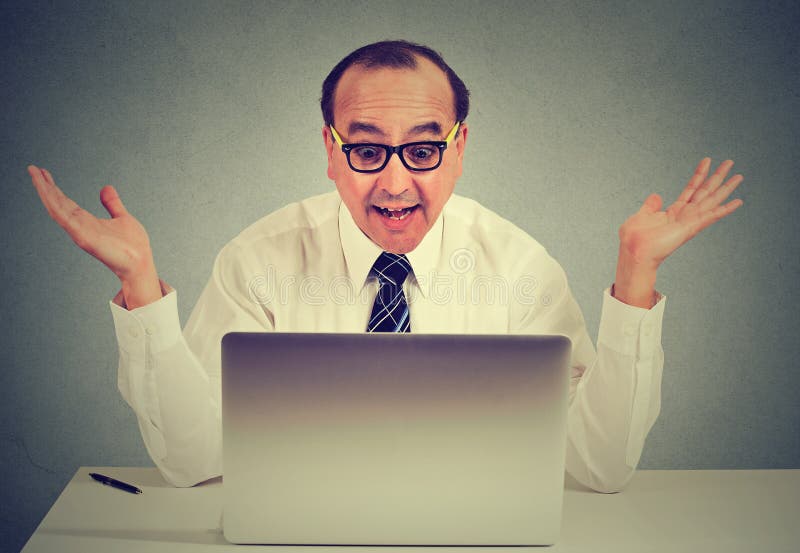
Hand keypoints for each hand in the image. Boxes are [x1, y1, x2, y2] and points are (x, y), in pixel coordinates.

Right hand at [28, 165, 161, 307]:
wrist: (140, 264)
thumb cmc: (133, 247)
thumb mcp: (122, 218)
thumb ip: (112, 204)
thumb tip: (106, 188)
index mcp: (87, 221)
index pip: (65, 202)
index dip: (54, 188)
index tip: (44, 173)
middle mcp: (79, 226)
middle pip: (56, 203)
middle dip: (44, 186)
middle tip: (32, 168)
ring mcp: (79, 232)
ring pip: (56, 208)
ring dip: (45, 191)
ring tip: (34, 174)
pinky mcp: (83, 237)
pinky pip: (64, 218)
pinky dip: (54, 204)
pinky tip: (46, 191)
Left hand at [613, 158, 743, 307]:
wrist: (634, 252)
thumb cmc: (634, 238)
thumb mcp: (641, 216)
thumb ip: (651, 206)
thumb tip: (657, 195)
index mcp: (674, 212)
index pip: (691, 188)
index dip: (699, 174)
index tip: (708, 160)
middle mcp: (685, 215)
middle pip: (705, 191)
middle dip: (718, 177)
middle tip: (730, 162)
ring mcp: (689, 221)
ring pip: (712, 200)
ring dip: (726, 188)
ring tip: (739, 176)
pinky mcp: (690, 228)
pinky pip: (711, 216)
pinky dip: (724, 209)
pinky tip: (737, 202)